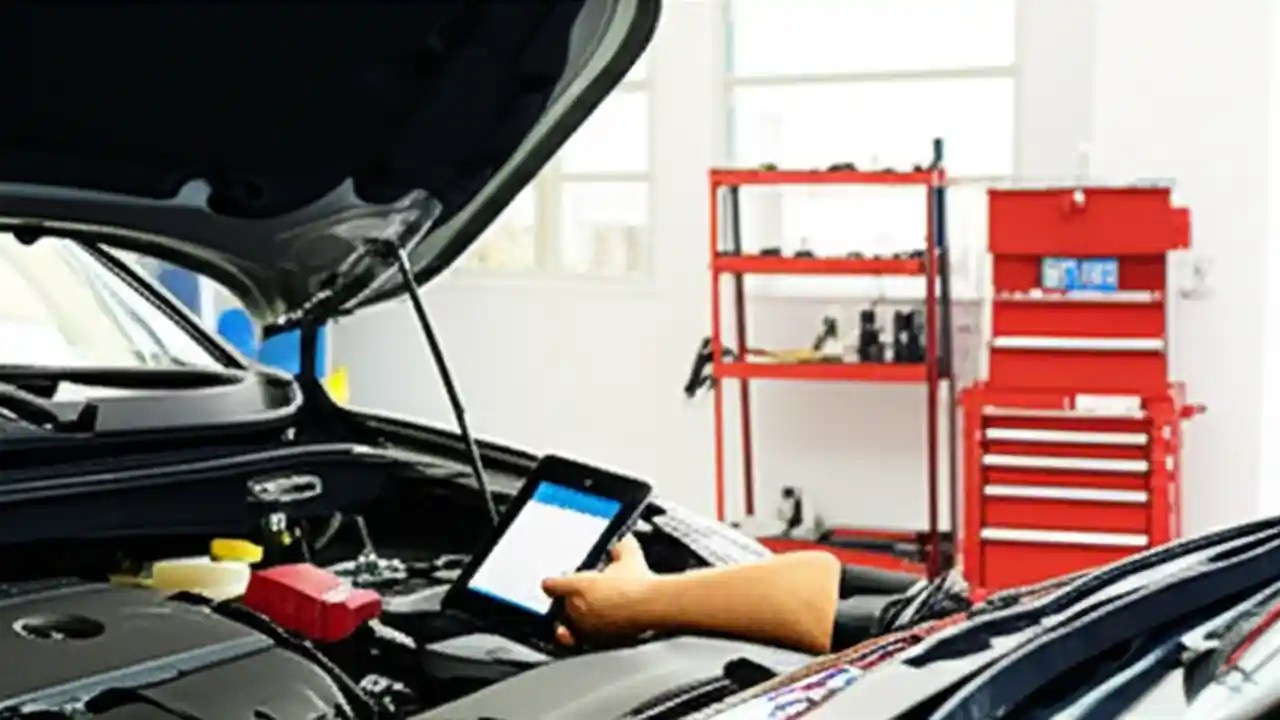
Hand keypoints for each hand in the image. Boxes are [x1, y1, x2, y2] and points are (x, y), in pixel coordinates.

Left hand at [541, 535, 655, 645]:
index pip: (552, 585)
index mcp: (578, 586)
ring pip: (573, 623)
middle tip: (587, 592)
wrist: (654, 608)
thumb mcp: (629, 554)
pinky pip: (586, 639)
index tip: (553, 583)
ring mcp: (587, 627)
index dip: (553, 583)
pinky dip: (588, 634)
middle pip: (562, 604)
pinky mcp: (600, 641)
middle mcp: (577, 608)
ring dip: (579, 616)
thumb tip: (621, 545)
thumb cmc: (640, 584)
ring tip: (594, 610)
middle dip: (571, 598)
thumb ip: (620, 548)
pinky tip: (596, 630)